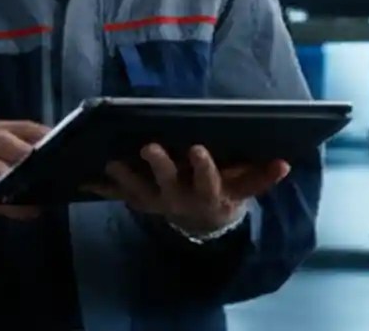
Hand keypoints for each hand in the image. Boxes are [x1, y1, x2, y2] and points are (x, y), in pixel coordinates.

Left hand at [87, 144, 289, 236]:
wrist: (200, 222)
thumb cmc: (223, 193)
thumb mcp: (244, 188)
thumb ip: (261, 176)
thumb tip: (285, 163)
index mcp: (208, 195)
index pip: (208, 181)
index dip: (203, 167)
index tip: (198, 148)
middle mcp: (180, 200)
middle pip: (168, 183)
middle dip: (159, 165)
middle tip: (149, 146)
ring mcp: (157, 202)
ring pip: (138, 191)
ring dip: (124, 176)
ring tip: (110, 159)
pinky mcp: (138, 200)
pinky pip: (117, 194)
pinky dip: (100, 185)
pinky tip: (83, 174)